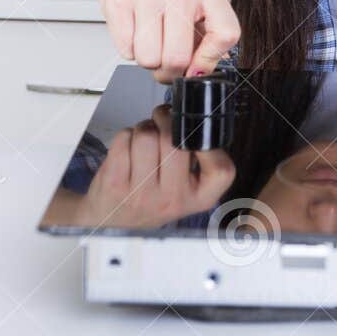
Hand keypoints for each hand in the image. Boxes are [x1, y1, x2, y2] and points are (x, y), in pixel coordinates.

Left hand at [70, 105, 235, 228]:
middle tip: (162, 120)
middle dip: (166, 120)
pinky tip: (127, 149)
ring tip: (143, 140)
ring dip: (144, 128)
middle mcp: (173, 199)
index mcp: (200, 198)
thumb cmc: (153, 196)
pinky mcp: (115, 184)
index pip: (222, 170)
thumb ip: (196, 158)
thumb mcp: (187, 187)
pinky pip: (124, 139)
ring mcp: (142, 194)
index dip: (209, 144)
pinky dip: (125, 135)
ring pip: (147, 136)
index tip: (195, 133)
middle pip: (175, 142)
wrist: (114, 220)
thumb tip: (187, 115)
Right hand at [78, 0, 240, 83]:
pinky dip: (127, 47)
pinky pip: (125, 49)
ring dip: (146, 58)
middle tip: (165, 59)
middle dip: (169, 70)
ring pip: (149, 59)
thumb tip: (208, 64)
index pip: (226, 35)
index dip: (211, 60)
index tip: (198, 64)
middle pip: (178, 59)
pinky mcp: (118, 1)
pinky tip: (132, 27)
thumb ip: (207, 23)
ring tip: (147, 37)